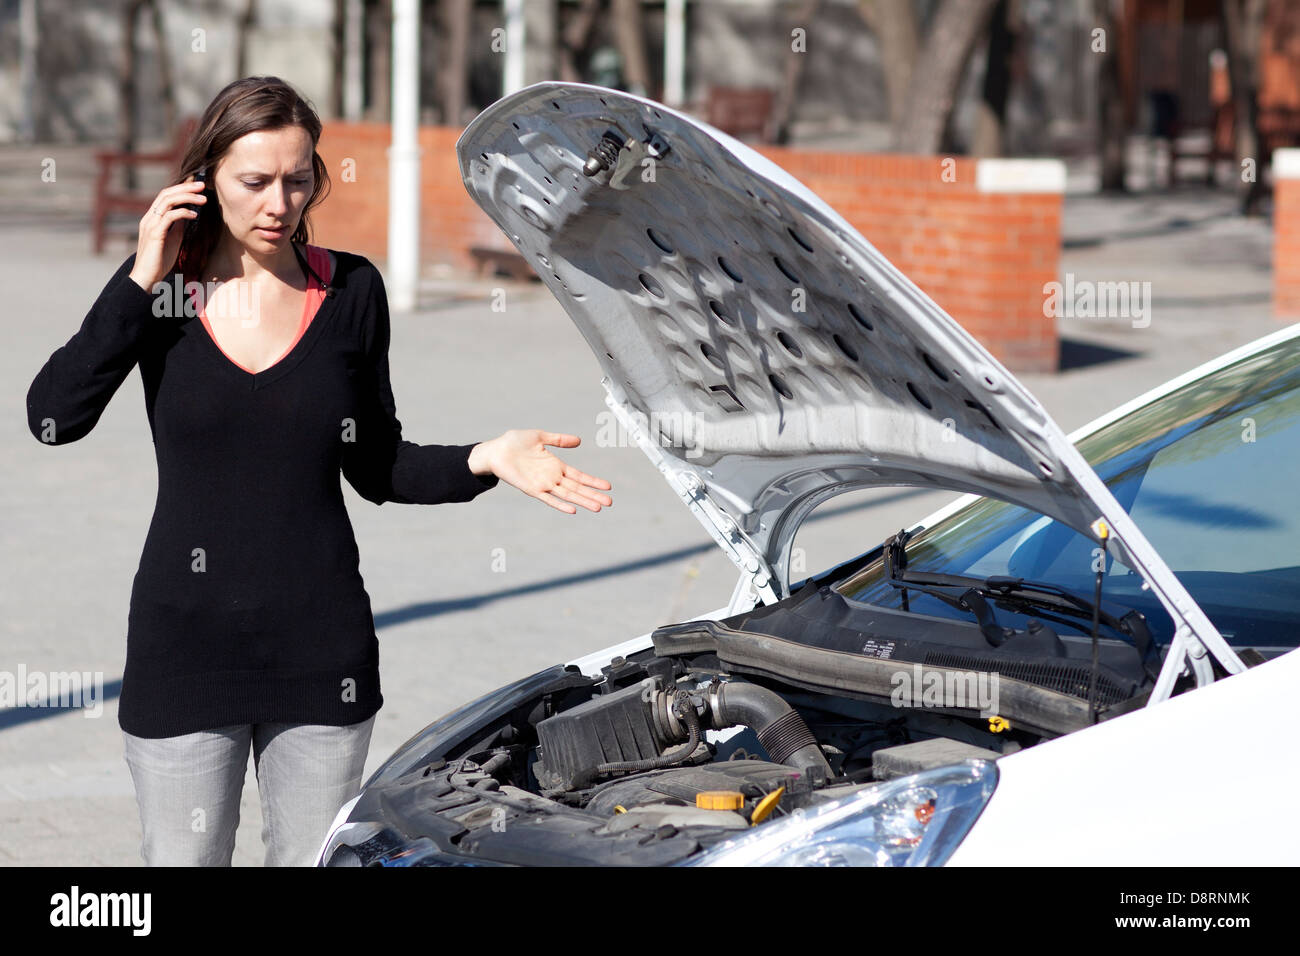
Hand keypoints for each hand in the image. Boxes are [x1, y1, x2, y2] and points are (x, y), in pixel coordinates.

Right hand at [127, 178, 207, 291]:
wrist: (146, 277)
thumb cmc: (159, 260)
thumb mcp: (172, 239)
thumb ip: (178, 226)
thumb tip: (188, 214)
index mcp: (152, 218)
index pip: (165, 196)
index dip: (180, 188)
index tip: (196, 185)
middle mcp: (149, 218)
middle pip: (166, 194)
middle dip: (185, 187)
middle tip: (203, 184)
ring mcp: (150, 225)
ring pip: (167, 201)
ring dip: (187, 197)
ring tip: (203, 198)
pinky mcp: (155, 234)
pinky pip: (169, 217)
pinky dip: (183, 213)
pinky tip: (195, 215)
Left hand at [472, 430, 612, 514]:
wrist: (495, 450)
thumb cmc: (514, 442)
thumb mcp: (540, 436)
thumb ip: (559, 440)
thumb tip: (579, 440)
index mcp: (555, 465)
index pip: (579, 475)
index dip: (593, 481)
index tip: (608, 486)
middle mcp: (552, 477)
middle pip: (577, 488)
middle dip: (593, 495)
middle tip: (610, 502)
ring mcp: (543, 484)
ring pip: (567, 495)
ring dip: (583, 501)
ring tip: (598, 508)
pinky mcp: (531, 489)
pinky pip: (548, 499)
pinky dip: (560, 504)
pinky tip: (573, 509)